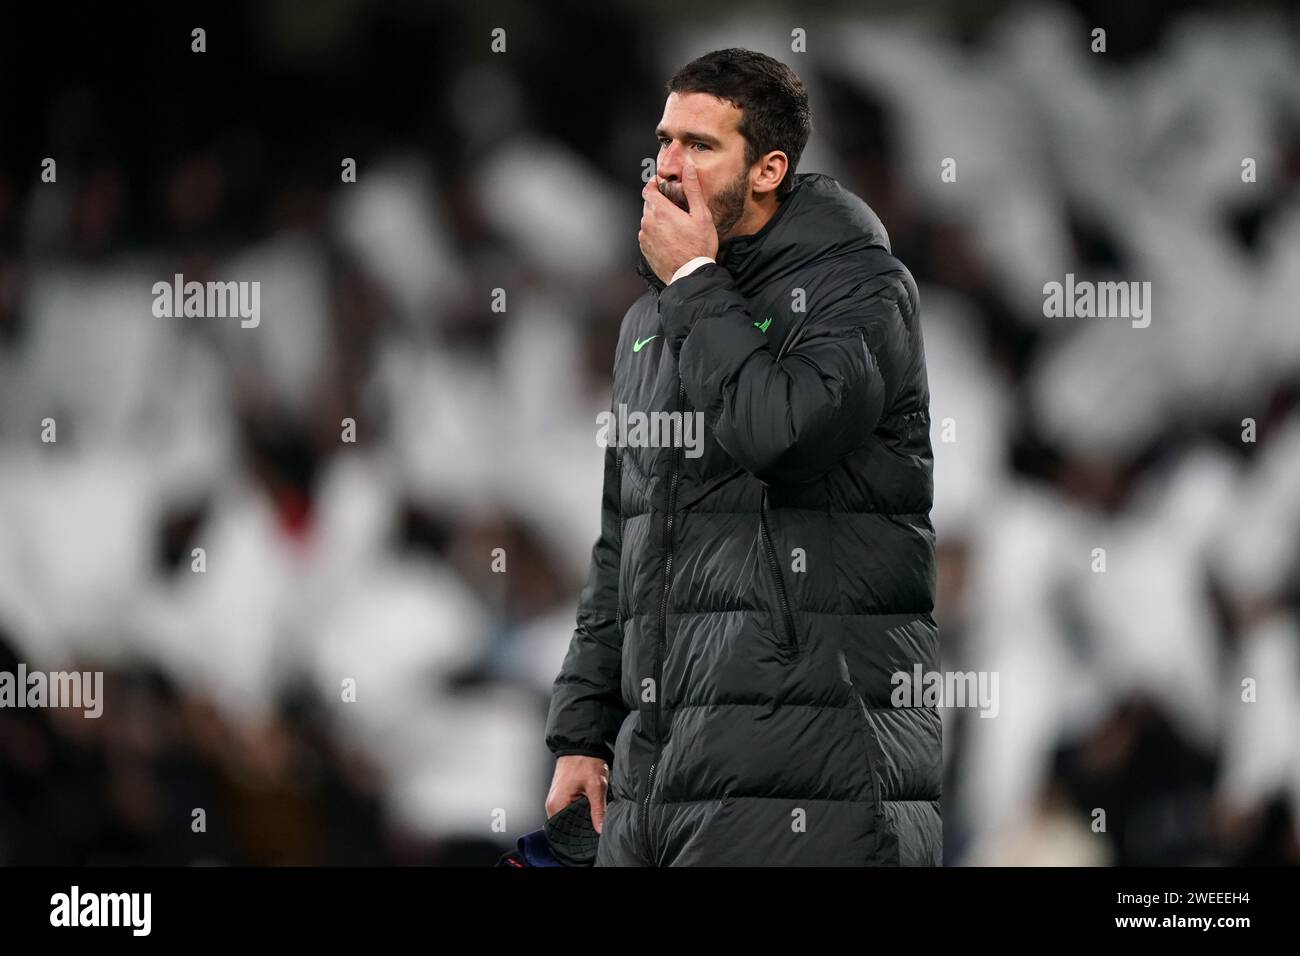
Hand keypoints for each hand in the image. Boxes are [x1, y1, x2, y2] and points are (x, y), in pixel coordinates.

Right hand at [545, 755, 608, 833]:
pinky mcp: (560, 795)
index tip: (591, 832)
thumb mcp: (596, 786)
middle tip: (595, 821)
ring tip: (592, 811)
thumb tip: (600, 829)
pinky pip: (568, 809)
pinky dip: (578, 809)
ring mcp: (555, 799)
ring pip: (568, 817)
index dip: (579, 834)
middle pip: (566, 825)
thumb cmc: (585, 761)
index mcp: (556, 804)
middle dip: (581, 825)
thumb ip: (598, 810)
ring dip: (580, 816)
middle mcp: (552, 804)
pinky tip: (588, 806)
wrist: (581, 745)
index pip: (565, 831)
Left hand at [638, 158, 718, 284]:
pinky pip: (647, 235)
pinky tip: (670, 238)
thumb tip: (688, 168)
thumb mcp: (701, 215)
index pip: (648, 189)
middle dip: (659, 201)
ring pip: (648, 220)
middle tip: (675, 206)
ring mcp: (645, 237)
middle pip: (648, 204)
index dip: (653, 184)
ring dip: (657, 218)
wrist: (690, 275)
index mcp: (660, 211)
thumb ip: (693, 190)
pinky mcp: (645, 249)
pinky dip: (656, 232)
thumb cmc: (698, 247)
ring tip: (674, 225)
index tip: (661, 183)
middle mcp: (648, 222)